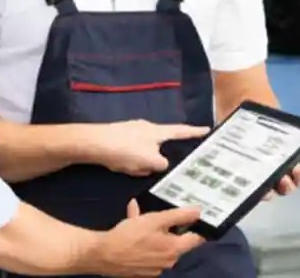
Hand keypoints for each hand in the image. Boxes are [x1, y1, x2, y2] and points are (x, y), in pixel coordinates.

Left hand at [84, 121, 209, 175]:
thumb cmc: (125, 150)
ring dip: (143, 160)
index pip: (181, 131)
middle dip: (161, 153)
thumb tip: (162, 164)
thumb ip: (161, 164)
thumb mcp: (150, 161)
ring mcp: (131, 132)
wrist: (92, 144)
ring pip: (144, 150)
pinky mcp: (117, 139)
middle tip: (166, 163)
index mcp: (157, 131)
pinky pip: (130, 153)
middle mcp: (146, 128)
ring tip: (138, 170)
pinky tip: (126, 169)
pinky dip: (131, 162)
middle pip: (160, 141)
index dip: (194, 132)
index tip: (207, 129)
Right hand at [91, 199, 204, 276]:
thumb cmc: (130, 235)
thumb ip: (179, 215)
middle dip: (171, 229)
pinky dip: (144, 241)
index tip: (196, 217)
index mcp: (174, 250)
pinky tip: (132, 225)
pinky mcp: (141, 271)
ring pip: (160, 246)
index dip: (197, 226)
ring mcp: (154, 269)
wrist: (101, 254)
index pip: (196, 239)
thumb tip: (198, 212)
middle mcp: (167, 262)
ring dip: (154, 233)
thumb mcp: (155, 219)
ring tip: (141, 218)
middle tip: (162, 216)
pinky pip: (148, 252)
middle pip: (177, 243)